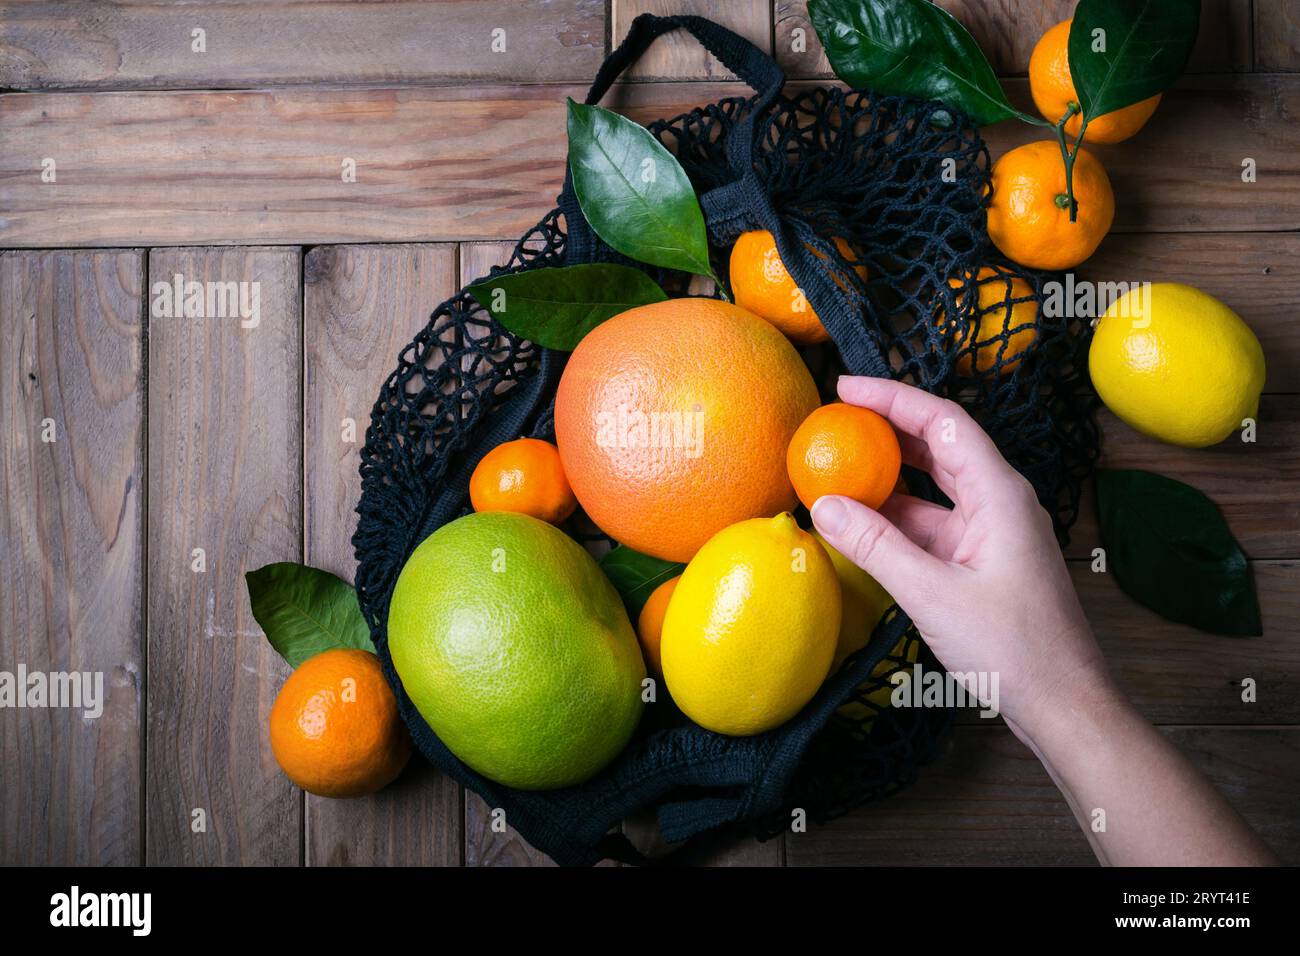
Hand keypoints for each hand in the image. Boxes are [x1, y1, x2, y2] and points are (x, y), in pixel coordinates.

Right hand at [809, 376, 1115, 729]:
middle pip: (936, 446)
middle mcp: (996, 503)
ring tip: (834, 469)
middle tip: (832, 421)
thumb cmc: (1015, 649)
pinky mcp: (979, 562)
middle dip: (885, 429)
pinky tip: (857, 525)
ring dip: (884, 479)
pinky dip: (893, 521)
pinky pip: (930, 526)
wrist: (1063, 704)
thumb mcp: (933, 594)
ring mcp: (988, 533)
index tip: (845, 387)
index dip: (892, 397)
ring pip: (929, 490)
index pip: (942, 422)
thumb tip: (824, 504)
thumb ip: (876, 546)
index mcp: (998, 494)